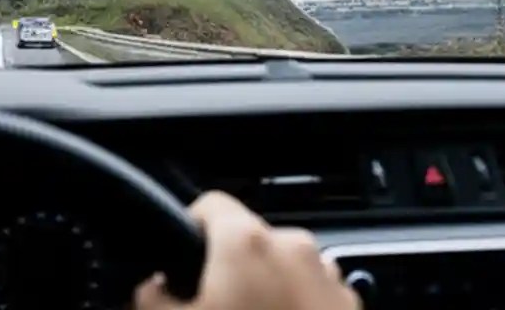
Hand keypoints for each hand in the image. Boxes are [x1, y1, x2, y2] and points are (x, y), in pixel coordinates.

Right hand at [135, 192, 359, 309]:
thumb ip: (152, 296)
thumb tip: (152, 288)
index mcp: (248, 241)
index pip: (208, 205)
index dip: (188, 230)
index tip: (180, 261)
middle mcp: (296, 249)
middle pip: (248, 240)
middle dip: (228, 269)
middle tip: (212, 309)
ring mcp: (331, 279)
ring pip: (283, 269)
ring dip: (265, 291)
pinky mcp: (352, 309)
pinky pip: (312, 295)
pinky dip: (294, 309)